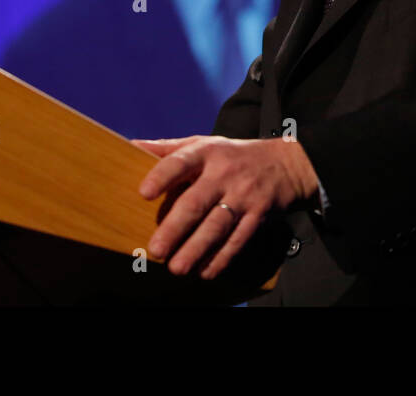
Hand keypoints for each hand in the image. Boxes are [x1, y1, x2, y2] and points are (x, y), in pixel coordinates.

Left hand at [130, 135, 318, 279]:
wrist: (285, 164)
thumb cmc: (231, 155)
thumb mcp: (203, 143)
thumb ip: (168, 148)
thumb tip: (131, 146)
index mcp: (207, 152)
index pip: (181, 161)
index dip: (163, 176)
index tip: (144, 193)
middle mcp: (225, 173)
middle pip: (197, 202)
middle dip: (175, 227)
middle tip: (156, 250)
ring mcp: (243, 195)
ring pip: (217, 226)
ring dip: (196, 249)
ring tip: (176, 268)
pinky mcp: (258, 215)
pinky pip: (238, 240)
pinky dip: (221, 258)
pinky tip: (205, 272)